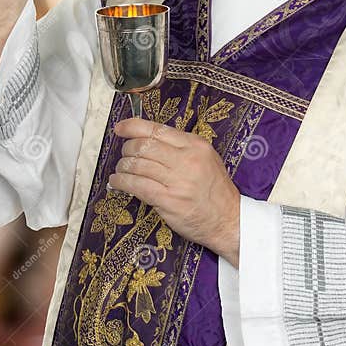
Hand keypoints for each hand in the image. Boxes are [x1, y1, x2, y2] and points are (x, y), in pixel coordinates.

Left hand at [109, 117, 239, 267]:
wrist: (228, 219)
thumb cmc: (215, 189)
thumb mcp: (206, 158)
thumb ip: (181, 147)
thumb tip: (150, 139)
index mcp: (194, 145)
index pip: (157, 129)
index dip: (133, 126)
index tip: (120, 128)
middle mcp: (186, 159)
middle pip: (144, 145)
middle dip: (127, 148)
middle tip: (124, 154)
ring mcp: (176, 180)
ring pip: (137, 165)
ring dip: (122, 166)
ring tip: (120, 170)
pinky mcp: (168, 200)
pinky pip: (137, 185)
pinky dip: (121, 182)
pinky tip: (116, 182)